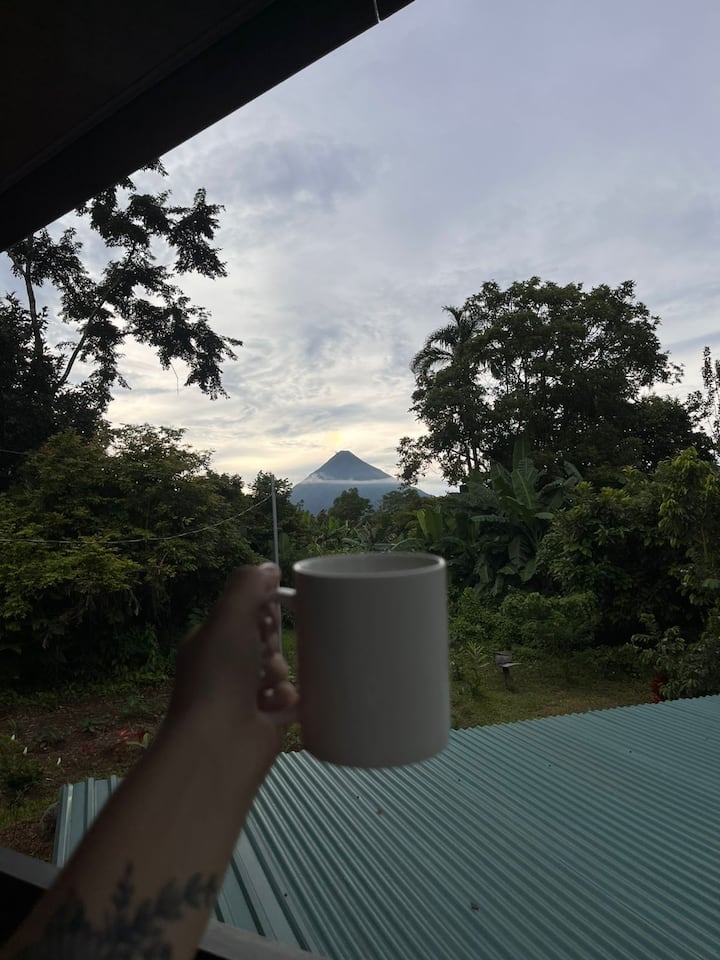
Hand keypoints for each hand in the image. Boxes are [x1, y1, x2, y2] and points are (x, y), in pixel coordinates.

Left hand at [167, 564, 297, 761]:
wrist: (218, 746)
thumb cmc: (219, 676)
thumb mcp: (228, 618)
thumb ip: (248, 586)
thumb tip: (269, 567)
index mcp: (208, 644)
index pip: (242, 616)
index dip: (260, 612)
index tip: (267, 616)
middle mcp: (223, 670)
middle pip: (264, 642)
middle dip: (271, 644)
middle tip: (264, 654)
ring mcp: (244, 699)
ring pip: (278, 670)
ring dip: (279, 673)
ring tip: (269, 686)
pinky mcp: (266, 724)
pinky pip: (289, 700)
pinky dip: (287, 700)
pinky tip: (278, 707)